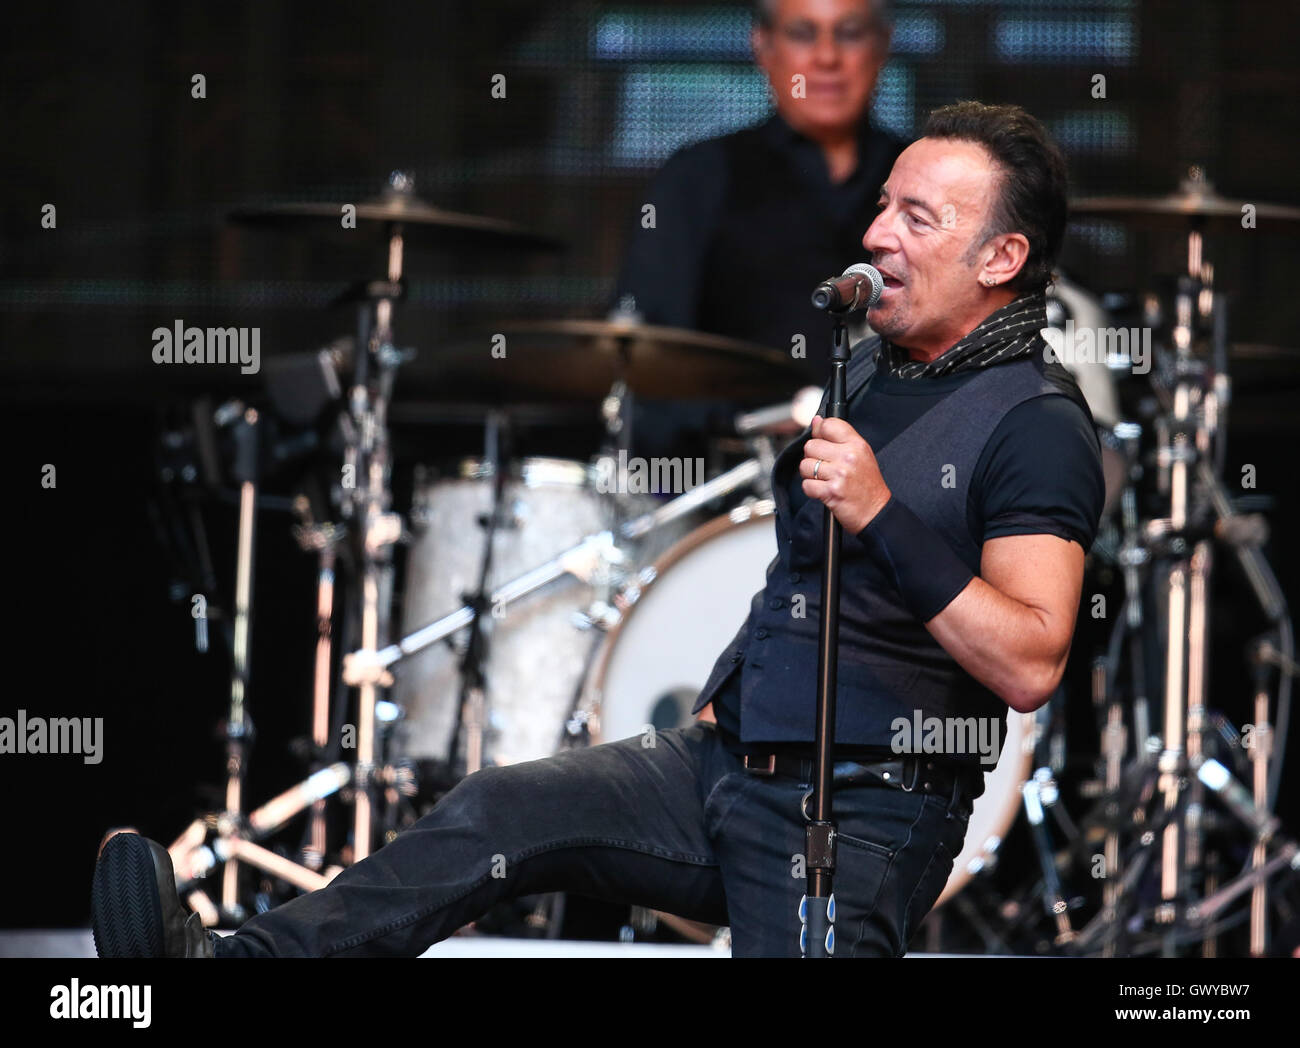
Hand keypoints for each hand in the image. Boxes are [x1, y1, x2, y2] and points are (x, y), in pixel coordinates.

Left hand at [799, 415, 891, 533]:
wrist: (876, 512)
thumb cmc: (868, 485)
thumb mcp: (860, 454)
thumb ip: (839, 437)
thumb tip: (817, 421)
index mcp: (857, 444)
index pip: (828, 425)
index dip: (819, 432)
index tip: (822, 441)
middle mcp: (848, 457)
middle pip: (811, 446)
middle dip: (813, 457)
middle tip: (825, 467)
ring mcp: (840, 474)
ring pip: (805, 465)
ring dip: (810, 475)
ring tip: (824, 479)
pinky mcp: (831, 491)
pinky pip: (806, 485)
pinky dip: (811, 490)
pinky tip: (823, 490)